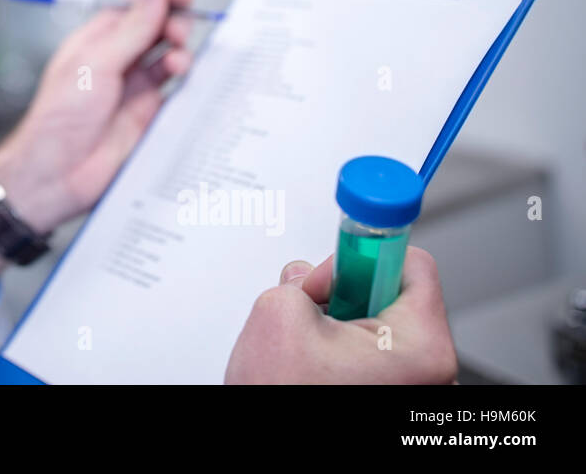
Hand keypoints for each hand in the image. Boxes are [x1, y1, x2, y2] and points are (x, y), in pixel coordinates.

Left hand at [0, 0, 193, 246]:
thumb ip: (131, 30)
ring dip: (180, 52)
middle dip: (173, 25)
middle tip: (178, 32)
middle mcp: (116, 62)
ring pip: (168, 60)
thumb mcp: (95, 64)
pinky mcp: (148, 117)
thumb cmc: (60, 118)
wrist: (56, 174)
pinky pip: (176, 93)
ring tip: (178, 60)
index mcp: (95, 42)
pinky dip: (187, 83)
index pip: (133, 9)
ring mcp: (133, 89)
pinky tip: (187, 79)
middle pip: (155, 31)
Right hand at [224, 247, 458, 383]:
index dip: (364, 252)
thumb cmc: (280, 398)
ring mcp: (412, 392)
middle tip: (314, 307)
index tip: (346, 242)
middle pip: (395, 295)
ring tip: (307, 346)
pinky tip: (311, 364)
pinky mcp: (389, 400)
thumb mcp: (277, 311)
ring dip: (338, 323)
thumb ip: (301, 276)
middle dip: (346, 291)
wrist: (264, 453)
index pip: (413, 262)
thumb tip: (308, 279)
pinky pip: (371, 358)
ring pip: (379, 328)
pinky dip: (338, 351)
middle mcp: (430, 373)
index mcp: (421, 346)